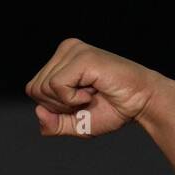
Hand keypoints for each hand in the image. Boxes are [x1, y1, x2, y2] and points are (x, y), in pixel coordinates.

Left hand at [24, 39, 169, 136]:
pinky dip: (72, 98)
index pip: (32, 89)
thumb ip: (52, 124)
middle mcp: (66, 50)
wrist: (141, 104)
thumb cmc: (111, 110)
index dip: (52, 107)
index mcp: (60, 60)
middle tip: (85, 99)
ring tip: (90, 94)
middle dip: (58, 106)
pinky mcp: (82, 57)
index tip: (78, 102)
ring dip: (67, 102)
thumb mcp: (74, 124)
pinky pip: (56, 86)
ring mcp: (74, 50)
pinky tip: (91, 91)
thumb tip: (38, 111)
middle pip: (34, 89)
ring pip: (43, 88)